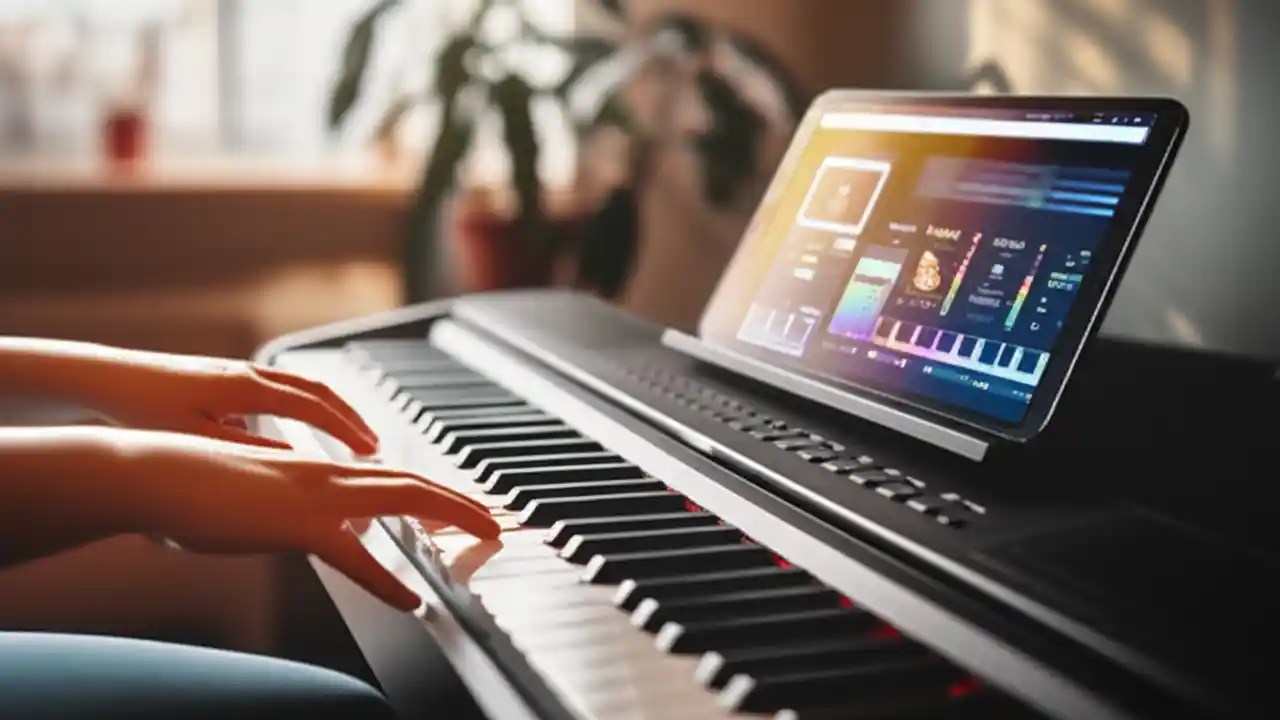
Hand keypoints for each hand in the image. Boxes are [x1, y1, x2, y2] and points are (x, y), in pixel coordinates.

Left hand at [72, 348, 377, 453]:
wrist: (99, 379)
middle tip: (373, 441)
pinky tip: (286, 439)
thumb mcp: (199, 440)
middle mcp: (247, 374)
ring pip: (296, 388)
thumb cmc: (142, 409)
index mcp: (247, 387)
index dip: (347, 429)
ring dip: (326, 411)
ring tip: (343, 436)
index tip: (371, 449)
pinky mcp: (218, 381)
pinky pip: (272, 393)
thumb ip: (249, 453)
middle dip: (349, 416)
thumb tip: (294, 465)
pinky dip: (295, 411)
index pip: (314, 406)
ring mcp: (233, 374)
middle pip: (316, 390)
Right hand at [111, 430, 497, 609]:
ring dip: (450, 515)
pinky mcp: (297, 522)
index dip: (431, 493)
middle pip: (413, 481)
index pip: (389, 477)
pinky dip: (386, 580)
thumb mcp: (258, 498)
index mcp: (318, 470)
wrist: (156, 473)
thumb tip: (323, 527)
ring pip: (404, 497)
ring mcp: (316, 494)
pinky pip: (355, 556)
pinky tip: (410, 600)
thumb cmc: (196, 489)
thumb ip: (295, 510)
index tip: (459, 509)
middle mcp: (326, 474)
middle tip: (495, 520)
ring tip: (483, 536)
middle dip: (460, 500)